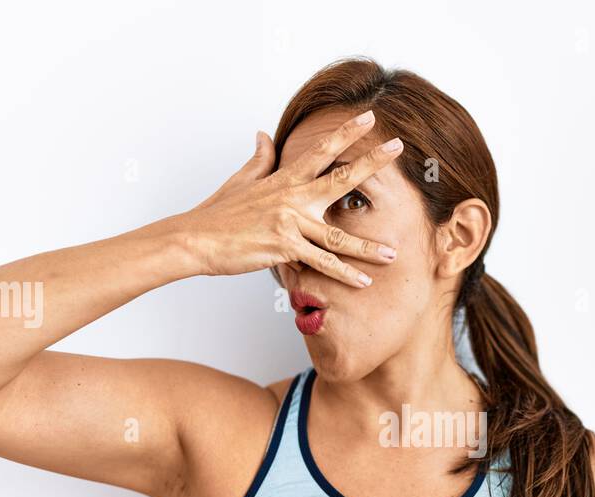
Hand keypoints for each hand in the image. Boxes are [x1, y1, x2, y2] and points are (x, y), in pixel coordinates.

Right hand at [179, 109, 401, 286]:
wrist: (196, 238)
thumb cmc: (218, 213)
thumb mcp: (241, 180)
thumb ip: (260, 158)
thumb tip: (263, 133)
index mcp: (284, 179)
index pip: (321, 150)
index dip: (345, 132)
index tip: (368, 117)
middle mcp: (291, 197)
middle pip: (340, 178)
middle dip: (371, 163)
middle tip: (397, 148)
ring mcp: (289, 222)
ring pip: (338, 235)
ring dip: (368, 247)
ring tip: (392, 253)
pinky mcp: (284, 247)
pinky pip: (321, 263)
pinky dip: (344, 274)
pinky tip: (364, 281)